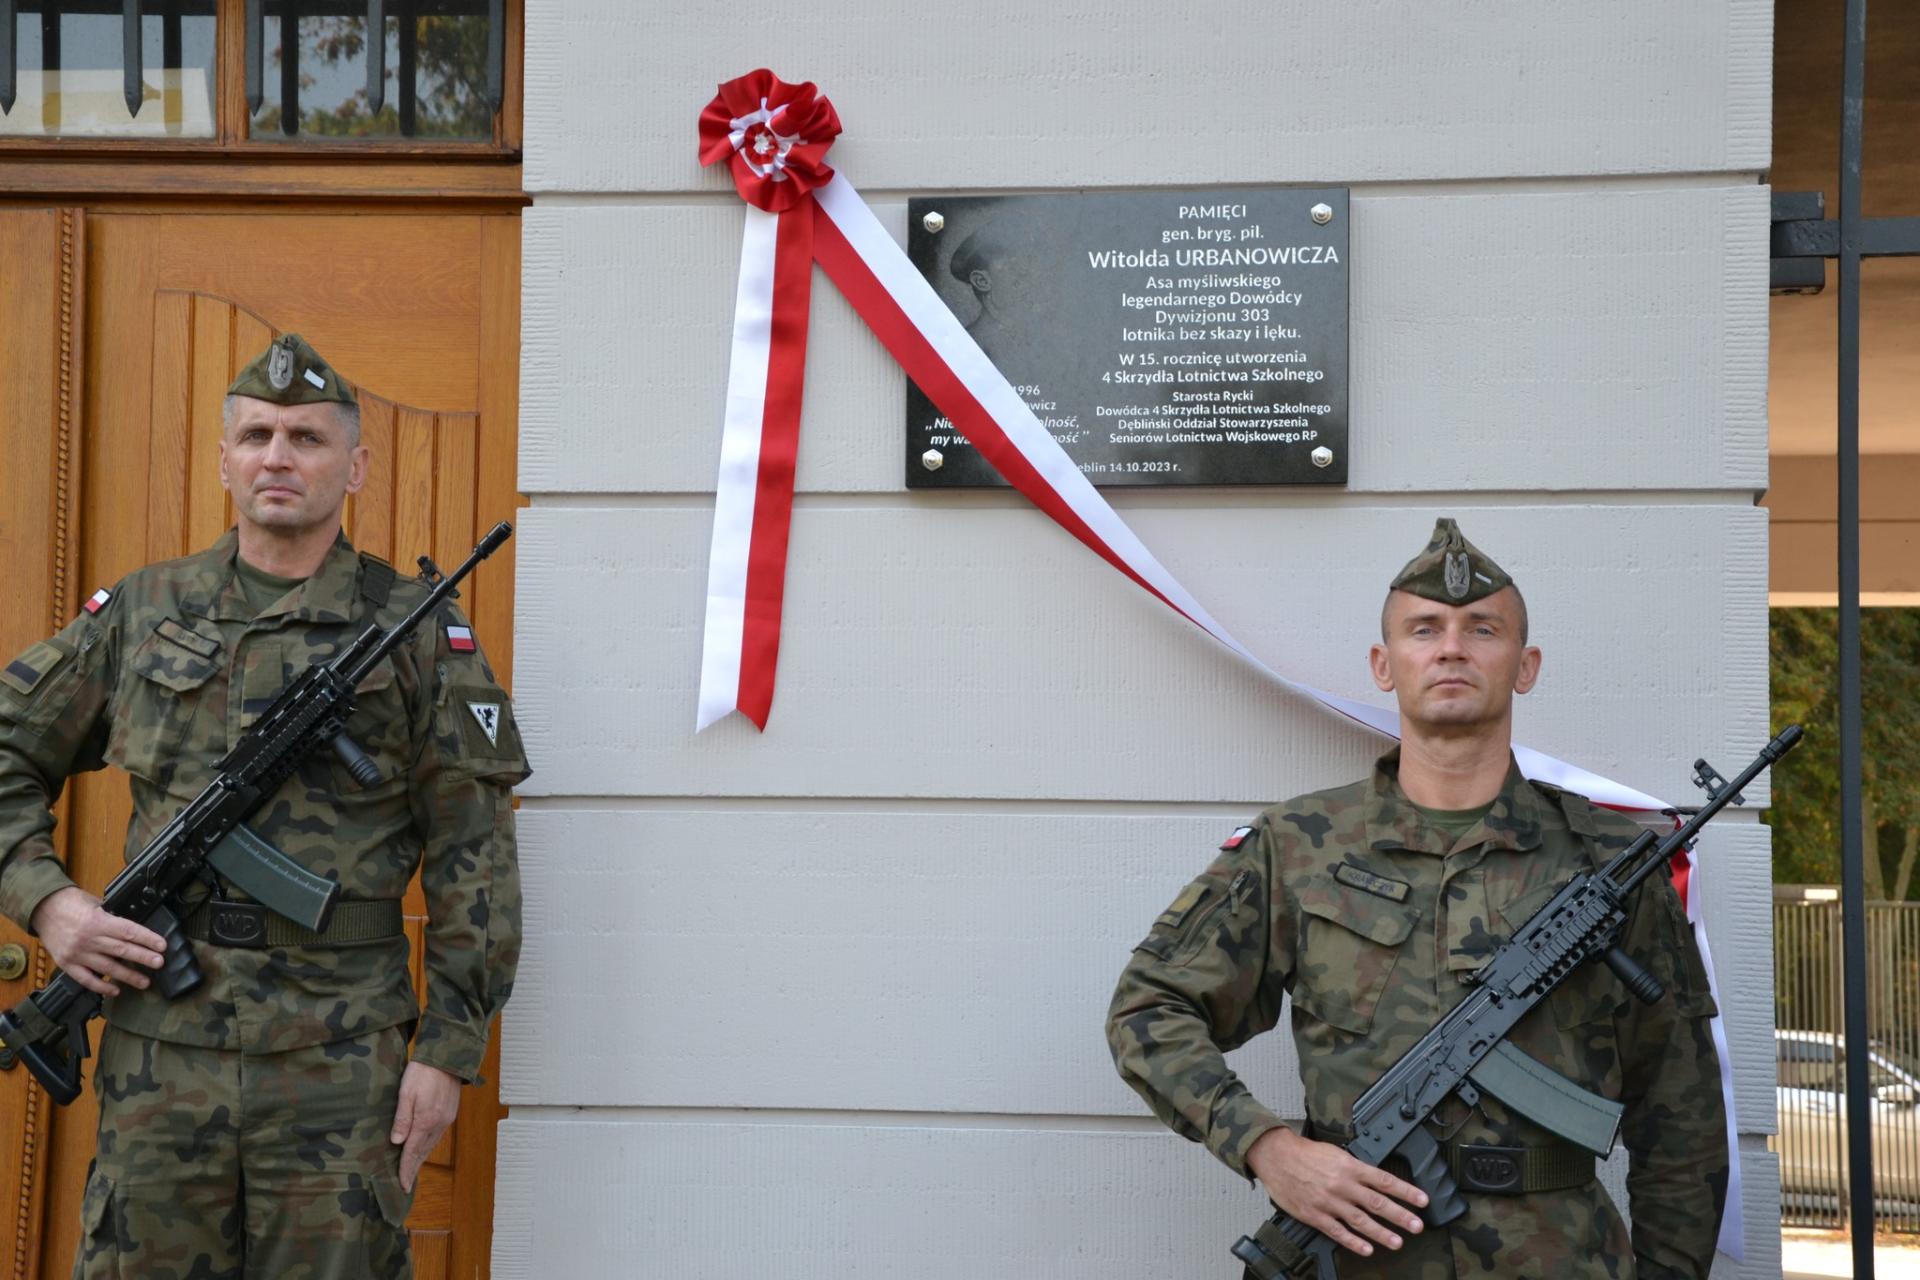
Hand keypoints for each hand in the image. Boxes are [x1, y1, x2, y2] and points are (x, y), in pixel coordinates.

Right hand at [28, 886, 166, 997]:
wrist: (42, 908)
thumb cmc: (72, 903)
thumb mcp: (96, 904)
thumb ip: (112, 918)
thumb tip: (133, 931)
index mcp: (97, 921)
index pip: (128, 931)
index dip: (147, 939)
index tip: (162, 946)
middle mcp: (88, 939)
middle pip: (121, 950)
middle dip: (143, 957)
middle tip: (159, 963)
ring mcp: (77, 954)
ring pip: (107, 967)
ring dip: (128, 976)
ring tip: (144, 981)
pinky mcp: (66, 964)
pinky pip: (86, 979)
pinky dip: (101, 987)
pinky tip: (115, 991)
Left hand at [391, 1060, 461, 1192]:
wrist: (447, 1057)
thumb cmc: (422, 1072)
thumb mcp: (406, 1093)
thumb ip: (402, 1118)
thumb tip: (397, 1142)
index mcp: (425, 1121)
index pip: (412, 1152)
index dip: (406, 1170)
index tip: (402, 1185)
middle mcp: (438, 1124)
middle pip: (423, 1152)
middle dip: (413, 1169)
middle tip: (406, 1185)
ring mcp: (446, 1119)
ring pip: (431, 1145)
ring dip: (421, 1159)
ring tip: (412, 1170)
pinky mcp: (450, 1113)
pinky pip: (437, 1136)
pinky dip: (428, 1146)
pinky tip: (424, 1148)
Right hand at [1247, 1126, 1427, 1259]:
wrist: (1276, 1157)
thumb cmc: (1306, 1153)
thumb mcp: (1336, 1153)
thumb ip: (1356, 1168)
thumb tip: (1377, 1181)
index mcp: (1349, 1167)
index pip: (1384, 1180)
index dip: (1406, 1191)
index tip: (1422, 1200)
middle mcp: (1342, 1185)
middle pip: (1377, 1203)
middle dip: (1400, 1216)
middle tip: (1417, 1225)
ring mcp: (1329, 1202)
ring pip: (1360, 1220)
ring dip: (1381, 1233)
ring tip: (1397, 1242)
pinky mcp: (1315, 1215)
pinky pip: (1338, 1232)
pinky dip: (1353, 1242)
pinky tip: (1366, 1249)